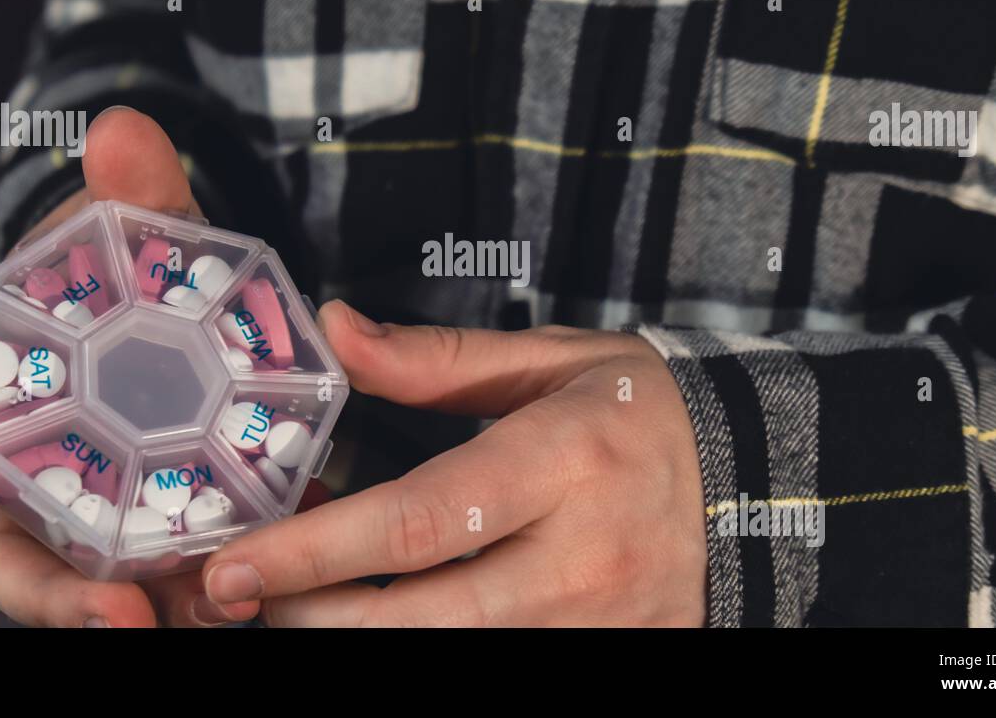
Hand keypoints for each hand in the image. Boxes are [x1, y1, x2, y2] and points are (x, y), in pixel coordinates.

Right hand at [0, 107, 258, 625]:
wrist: (188, 311)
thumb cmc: (133, 275)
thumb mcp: (139, 232)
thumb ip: (134, 191)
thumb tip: (123, 127)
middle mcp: (21, 457)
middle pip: (4, 543)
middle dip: (48, 588)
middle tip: (116, 613)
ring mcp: (80, 501)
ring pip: (81, 575)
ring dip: (133, 608)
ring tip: (199, 618)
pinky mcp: (144, 526)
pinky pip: (159, 570)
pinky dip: (197, 584)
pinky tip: (249, 589)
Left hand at [202, 305, 707, 625]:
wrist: (760, 484)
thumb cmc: (645, 411)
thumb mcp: (553, 362)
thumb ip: (438, 357)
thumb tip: (336, 329)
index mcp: (565, 463)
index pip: (423, 520)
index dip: (318, 550)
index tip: (236, 565)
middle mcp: (581, 560)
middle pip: (423, 615)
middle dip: (316, 615)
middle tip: (235, 599)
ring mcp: (598, 626)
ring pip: (452, 654)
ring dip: (359, 638)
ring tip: (294, 610)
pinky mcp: (607, 657)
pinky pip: (496, 667)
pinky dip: (426, 648)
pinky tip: (378, 621)